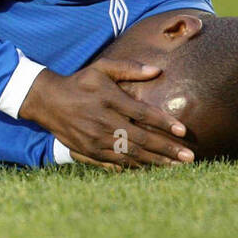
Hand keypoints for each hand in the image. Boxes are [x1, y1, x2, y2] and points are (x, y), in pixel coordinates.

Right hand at [19, 58, 193, 168]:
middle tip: (190, 157)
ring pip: (130, 154)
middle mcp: (103, 121)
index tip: (183, 131)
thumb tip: (157, 70)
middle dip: (167, 149)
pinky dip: (134, 167)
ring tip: (176, 167)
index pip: (142, 114)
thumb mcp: (101, 68)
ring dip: (155, 162)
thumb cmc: (79, 82)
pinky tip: (150, 169)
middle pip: (141, 139)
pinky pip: (115, 162)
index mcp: (109, 100)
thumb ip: (128, 68)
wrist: (47, 101)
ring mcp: (95, 139)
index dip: (164, 123)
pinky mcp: (88, 150)